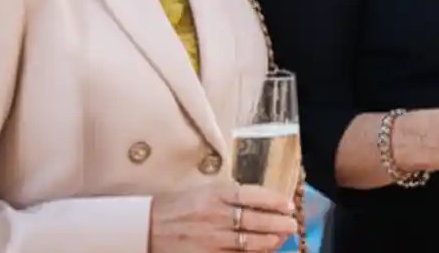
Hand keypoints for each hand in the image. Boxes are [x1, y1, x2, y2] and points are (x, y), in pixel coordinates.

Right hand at [149, 182, 295, 251]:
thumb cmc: (178, 206)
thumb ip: (231, 195)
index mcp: (214, 195)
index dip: (274, 201)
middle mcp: (214, 216)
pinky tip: (263, 251)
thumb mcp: (204, 191)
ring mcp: (211, 239)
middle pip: (255, 220)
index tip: (288, 204)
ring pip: (249, 242)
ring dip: (271, 241)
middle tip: (292, 224)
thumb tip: (261, 201)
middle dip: (279, 223)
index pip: (252, 195)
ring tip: (281, 238)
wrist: (146, 227)